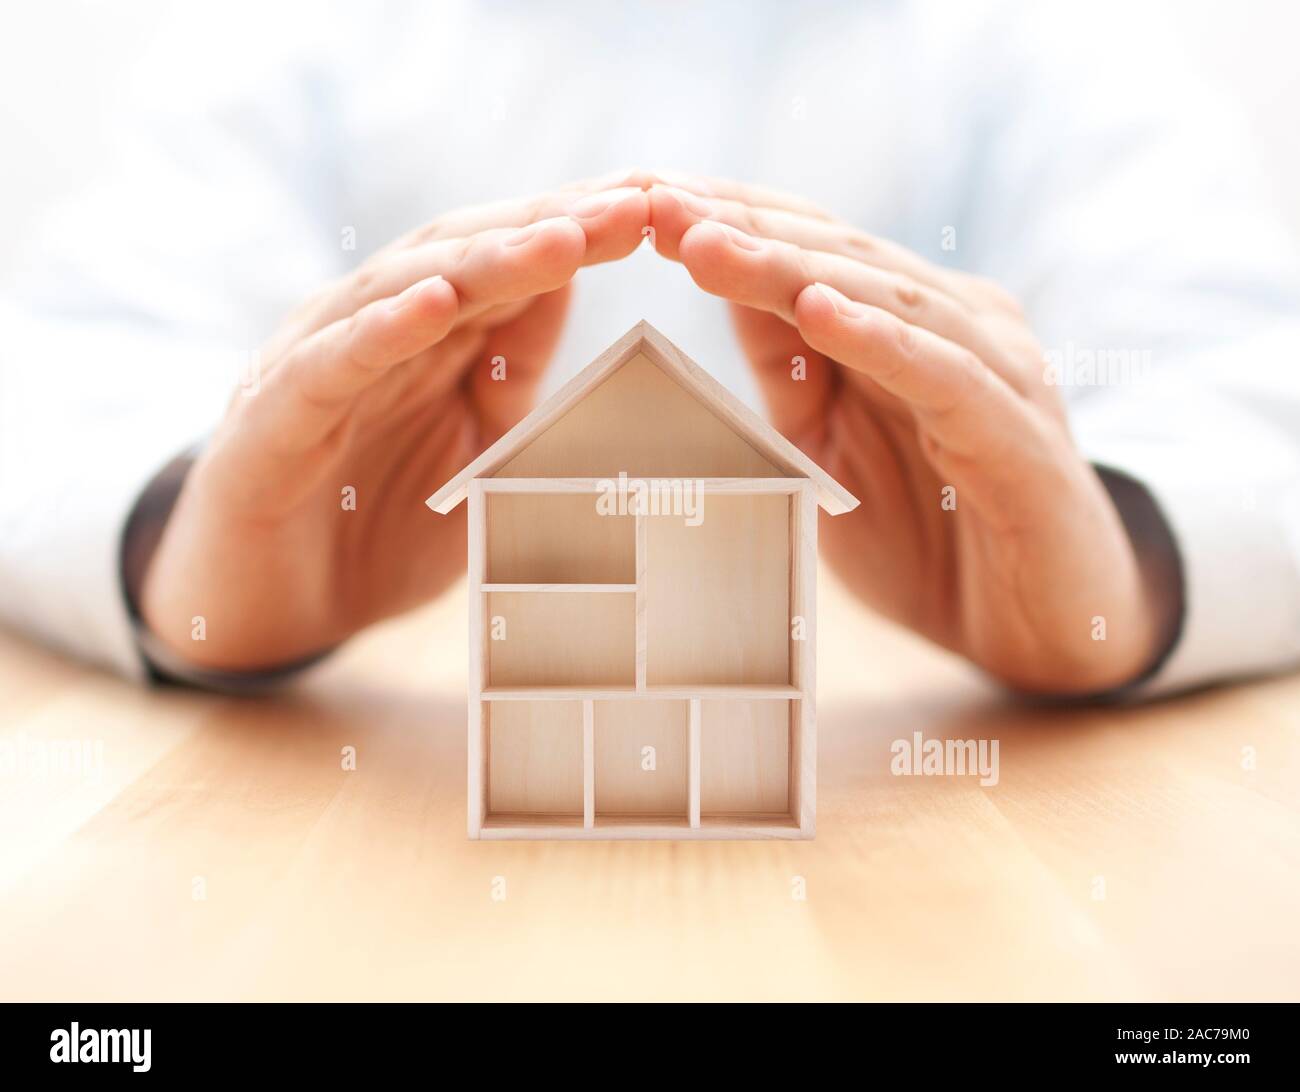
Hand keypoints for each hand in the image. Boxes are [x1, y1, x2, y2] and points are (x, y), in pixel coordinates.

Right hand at [140, 174, 650, 669]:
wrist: (269, 609)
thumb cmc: (374, 529)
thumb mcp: (471, 457)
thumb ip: (511, 382)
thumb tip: (566, 295)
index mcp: (429, 340)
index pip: (511, 266)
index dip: (582, 235)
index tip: (662, 212)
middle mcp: (374, 332)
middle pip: (468, 258)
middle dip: (552, 229)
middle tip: (635, 206)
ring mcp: (319, 367)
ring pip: (402, 291)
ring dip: (484, 263)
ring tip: (560, 241)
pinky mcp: (270, 418)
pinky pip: (328, 364)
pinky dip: (379, 331)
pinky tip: (434, 303)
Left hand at [647, 176, 1179, 692]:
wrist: (1041, 626)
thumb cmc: (931, 537)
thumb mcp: (828, 447)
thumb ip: (789, 371)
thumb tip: (725, 286)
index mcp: (909, 325)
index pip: (812, 249)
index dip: (730, 220)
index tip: (641, 200)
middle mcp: (958, 326)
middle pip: (841, 259)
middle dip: (743, 229)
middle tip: (654, 203)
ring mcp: (997, 373)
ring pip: (888, 300)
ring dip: (793, 271)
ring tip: (708, 245)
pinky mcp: (1019, 435)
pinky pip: (945, 377)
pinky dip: (882, 342)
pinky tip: (819, 312)